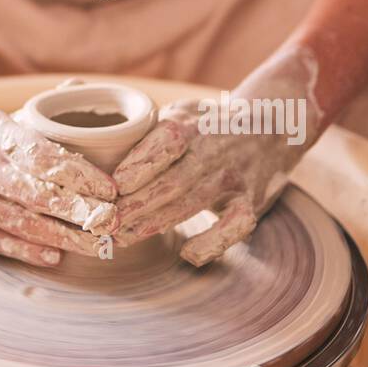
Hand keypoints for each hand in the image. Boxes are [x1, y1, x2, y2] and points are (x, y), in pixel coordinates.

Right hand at [0, 100, 118, 266]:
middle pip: (33, 192)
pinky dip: (26, 249)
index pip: (40, 153)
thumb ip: (30, 119)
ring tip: (94, 245)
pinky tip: (54, 254)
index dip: (78, 174)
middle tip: (113, 223)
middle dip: (78, 211)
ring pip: (17, 222)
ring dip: (60, 236)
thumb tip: (79, 90)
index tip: (110, 189)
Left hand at [110, 49, 323, 265]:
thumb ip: (146, 131)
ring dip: (153, 225)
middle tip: (101, 224)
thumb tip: (95, 150)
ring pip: (191, 204)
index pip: (164, 143)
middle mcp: (213, 151)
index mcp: (191, 124)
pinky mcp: (251, 203)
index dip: (137, 165)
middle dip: (133, 206)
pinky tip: (187, 254)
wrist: (272, 124)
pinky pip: (234, 228)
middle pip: (170, 181)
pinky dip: (212, 243)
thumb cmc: (208, 123)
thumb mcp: (179, 113)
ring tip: (121, 239)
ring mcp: (234, 179)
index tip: (110, 186)